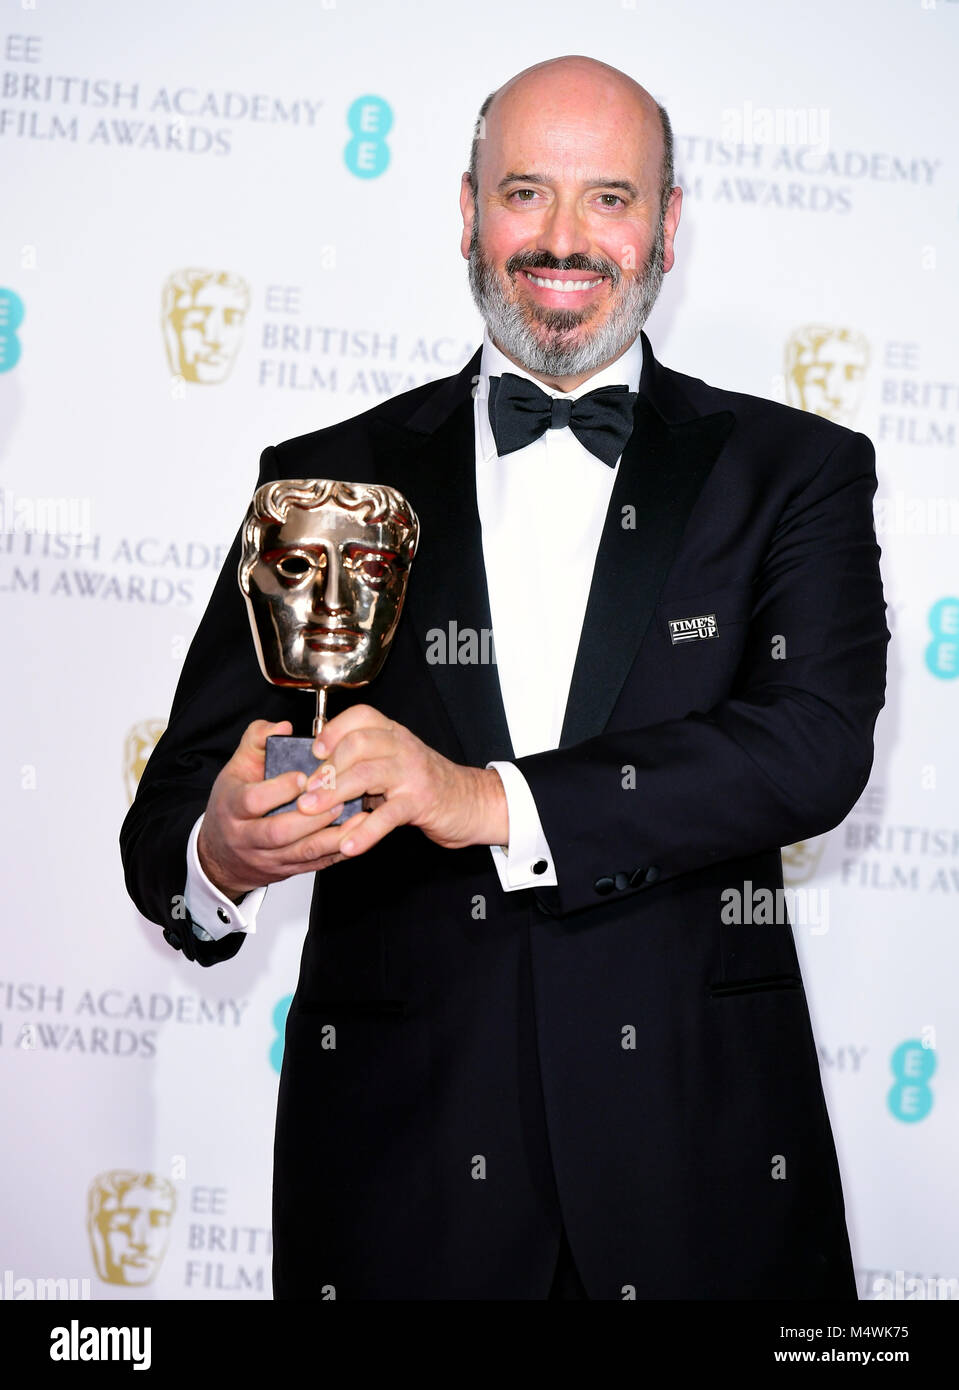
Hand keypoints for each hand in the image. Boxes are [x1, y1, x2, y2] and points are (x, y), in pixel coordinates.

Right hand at [196, 719, 361, 899]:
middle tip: (337, 799)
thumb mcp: (236, 768)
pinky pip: (314, 865)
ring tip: (356, 819)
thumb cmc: (232, 805)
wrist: (221, 855)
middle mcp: (247, 837)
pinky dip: (336, 852)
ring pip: (301, 853)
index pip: (251, 802)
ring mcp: (268, 858)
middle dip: (310, 817)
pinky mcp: (287, 870)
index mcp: (232, 808)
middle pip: (278, 832)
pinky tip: (355, 837)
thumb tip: (282, 726)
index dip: (278, 790)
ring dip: (331, 837)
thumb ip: (256, 741)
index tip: (302, 776)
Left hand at [296, 704, 508, 860]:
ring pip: (367, 774)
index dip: (334, 730)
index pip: (361, 717)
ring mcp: (412, 773)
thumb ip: (362, 762)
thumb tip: (317, 774)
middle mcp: (402, 747)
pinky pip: (388, 815)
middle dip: (327, 768)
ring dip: (335, 793)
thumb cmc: (424, 784)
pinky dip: (365, 831)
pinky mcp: (420, 802)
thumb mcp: (393, 763)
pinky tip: (348, 844)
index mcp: (393, 734)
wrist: (468, 802)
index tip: (314, 752)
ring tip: (313, 812)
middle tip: (305, 791)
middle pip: (358, 744)